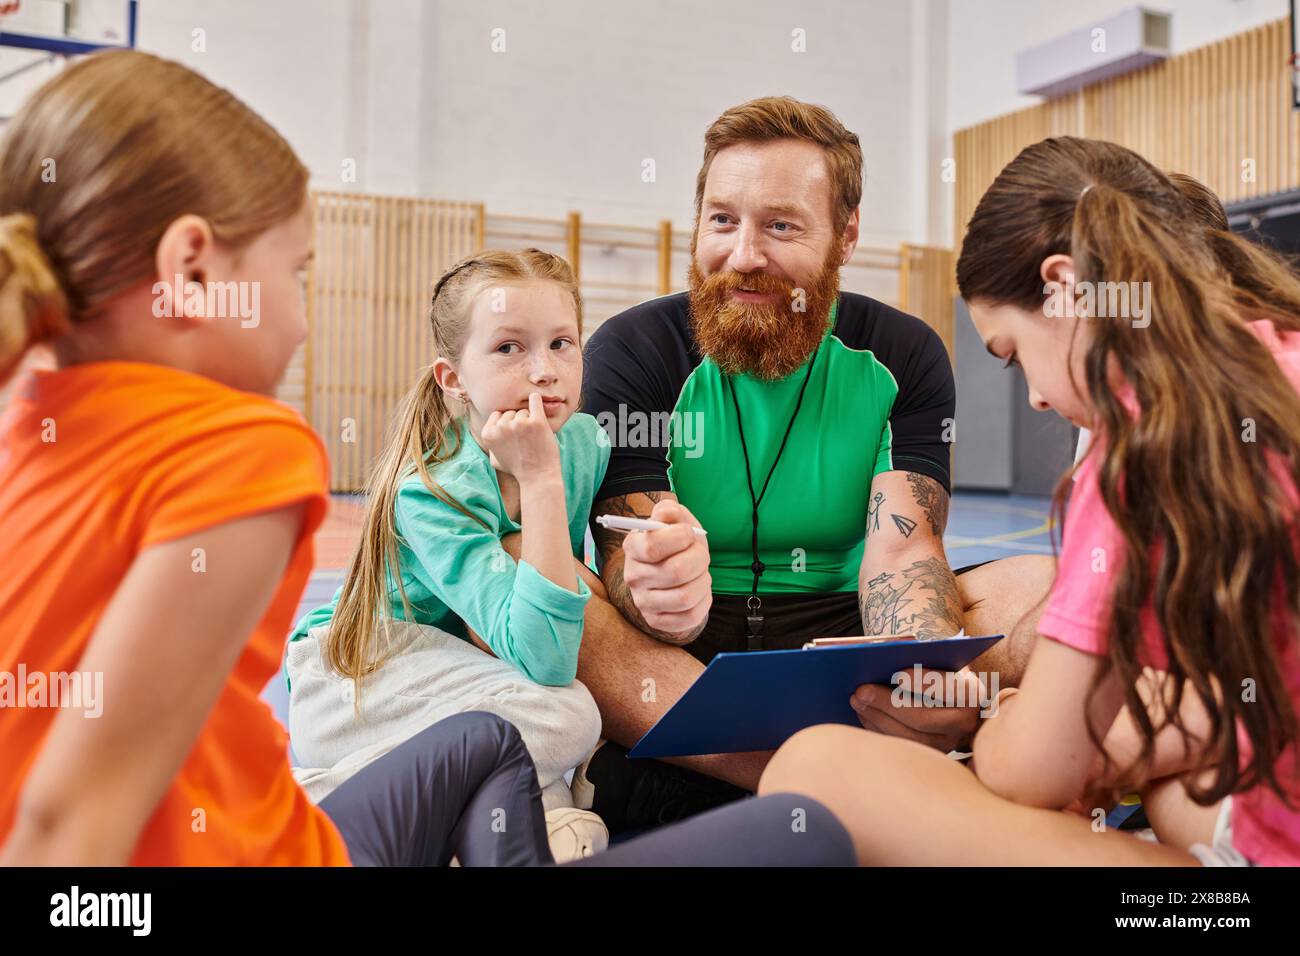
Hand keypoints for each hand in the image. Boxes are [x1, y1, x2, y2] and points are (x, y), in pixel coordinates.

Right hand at [479, 392, 559, 480]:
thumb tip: (489, 428)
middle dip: (518, 422)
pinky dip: (536, 400)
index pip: (497, 415)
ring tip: (533, 439)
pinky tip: (536, 399)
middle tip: (525, 441)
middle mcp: (501, 427)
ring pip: (524, 411)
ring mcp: (519, 423)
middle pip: (511, 413)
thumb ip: (490, 443)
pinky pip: (535, 401)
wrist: (538, 477)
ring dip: (530, 421)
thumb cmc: (517, 469)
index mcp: (488, 433)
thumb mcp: (495, 459)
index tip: (514, 436)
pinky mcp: (537, 422)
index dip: (507, 424)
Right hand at [621, 499, 711, 636]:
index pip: (653, 546)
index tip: (689, 533)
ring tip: (700, 573)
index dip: (680, 537)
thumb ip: (669, 511)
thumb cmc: (676, 541)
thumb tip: (664, 516)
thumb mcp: (673, 519)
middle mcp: (633, 576)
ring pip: (686, 596)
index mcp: (633, 547)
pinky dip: (703, 601)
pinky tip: (698, 590)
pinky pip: (690, 616)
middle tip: (700, 554)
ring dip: (703, 581)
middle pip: (676, 572)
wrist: (674, 569)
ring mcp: (643, 602)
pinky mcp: (657, 620)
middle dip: (699, 560)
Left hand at [850, 666, 984, 751]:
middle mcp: (965, 722)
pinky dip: (878, 729)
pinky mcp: (930, 754)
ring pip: (910, 738)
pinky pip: (902, 746)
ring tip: (856, 700)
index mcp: (971, 692)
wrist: (947, 693)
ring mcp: (949, 743)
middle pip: (924, 719)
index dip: (924, 682)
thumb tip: (883, 657)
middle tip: (861, 690)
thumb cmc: (936, 668)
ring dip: (877, 718)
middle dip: (888, 704)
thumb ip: (918, 657)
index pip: (950, 688)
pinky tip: (862, 712)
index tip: (898, 674)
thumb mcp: (935, 658)